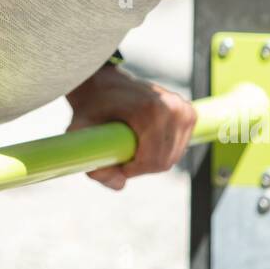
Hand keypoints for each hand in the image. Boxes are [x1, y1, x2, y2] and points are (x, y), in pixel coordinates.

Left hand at [65, 65, 197, 189]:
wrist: (103, 83)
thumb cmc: (91, 107)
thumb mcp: (81, 132)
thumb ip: (95, 164)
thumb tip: (120, 185)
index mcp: (152, 109)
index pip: (153, 160)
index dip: (133, 169)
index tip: (117, 162)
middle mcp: (173, 107)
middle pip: (164, 161)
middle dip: (142, 166)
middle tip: (121, 154)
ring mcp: (184, 108)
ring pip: (173, 156)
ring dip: (151, 158)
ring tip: (131, 143)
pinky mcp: (189, 113)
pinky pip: (179, 147)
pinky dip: (162, 149)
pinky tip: (145, 137)